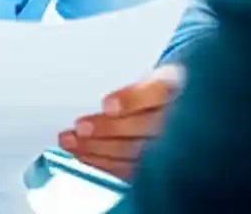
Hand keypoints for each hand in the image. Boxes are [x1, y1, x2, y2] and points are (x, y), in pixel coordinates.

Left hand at [58, 64, 183, 181]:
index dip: (132, 100)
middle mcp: (178, 118)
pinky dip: (104, 164)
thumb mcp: (150, 80)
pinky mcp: (158, 166)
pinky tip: (83, 156)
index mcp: (175, 87)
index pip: (158, 93)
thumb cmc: (157, 94)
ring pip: (136, 151)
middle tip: (80, 127)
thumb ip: (132, 91)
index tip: (107, 104)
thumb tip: (101, 106)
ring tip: (71, 142)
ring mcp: (171, 145)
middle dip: (109, 128)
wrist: (179, 112)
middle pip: (144, 127)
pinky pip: (132, 170)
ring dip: (99, 149)